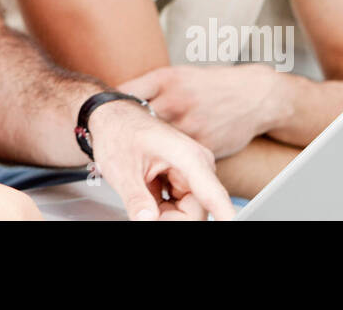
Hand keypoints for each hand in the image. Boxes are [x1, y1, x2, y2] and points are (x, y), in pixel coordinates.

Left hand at [86, 99, 236, 220]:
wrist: (113, 119)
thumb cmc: (117, 132)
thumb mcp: (121, 169)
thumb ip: (136, 198)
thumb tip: (147, 220)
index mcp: (188, 157)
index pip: (214, 197)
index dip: (224, 216)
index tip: (229, 223)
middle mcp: (198, 165)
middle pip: (196, 212)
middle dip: (170, 218)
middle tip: (144, 211)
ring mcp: (194, 173)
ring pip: (188, 212)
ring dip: (166, 214)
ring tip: (143, 195)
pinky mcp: (186, 180)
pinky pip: (182, 207)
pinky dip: (164, 209)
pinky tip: (148, 193)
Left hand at [116, 64, 287, 158]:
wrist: (255, 96)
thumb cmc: (212, 85)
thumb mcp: (178, 75)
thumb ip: (150, 87)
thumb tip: (119, 96)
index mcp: (167, 80)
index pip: (126, 93)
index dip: (111, 105)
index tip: (99, 115)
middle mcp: (176, 102)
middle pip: (138, 122)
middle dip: (125, 133)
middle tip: (111, 142)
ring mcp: (190, 125)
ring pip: (157, 143)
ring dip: (146, 151)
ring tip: (134, 156)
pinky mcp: (203, 147)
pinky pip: (178, 157)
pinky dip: (169, 161)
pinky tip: (162, 163)